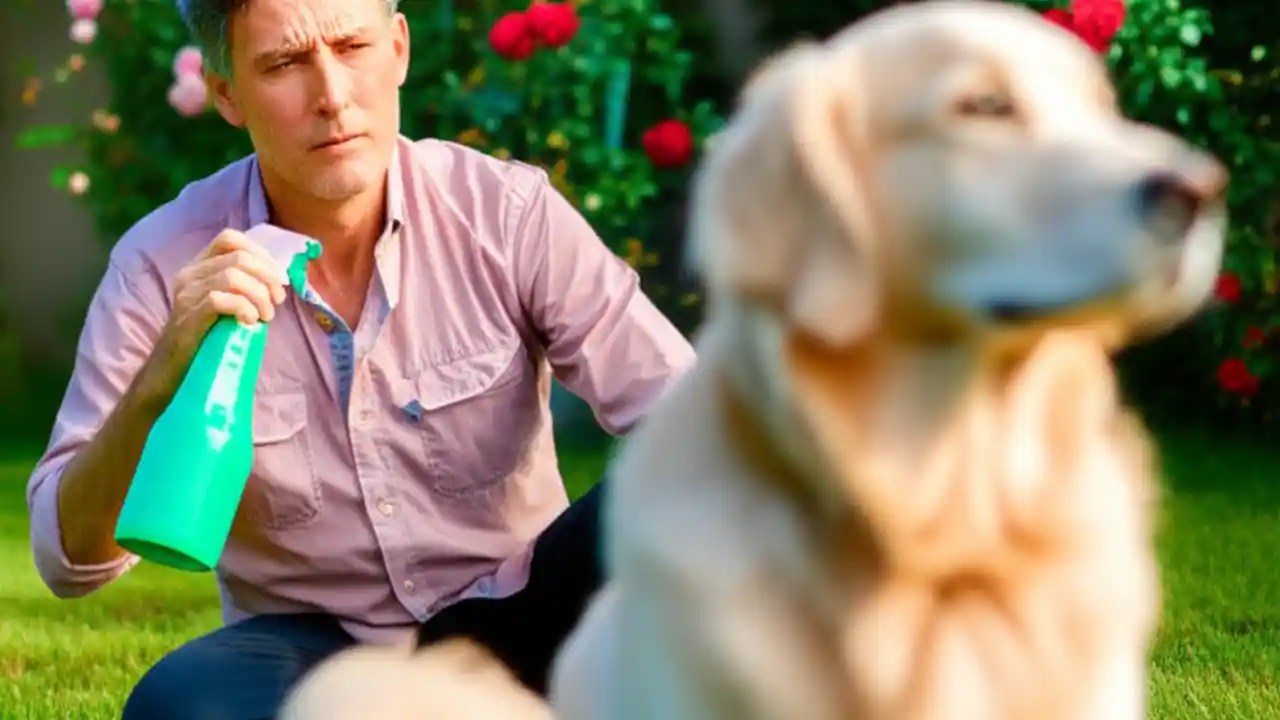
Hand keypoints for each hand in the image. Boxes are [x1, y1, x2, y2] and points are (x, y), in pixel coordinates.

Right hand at [140, 229, 288, 402]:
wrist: (175, 367)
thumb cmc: (208, 335)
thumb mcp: (226, 302)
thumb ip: (244, 285)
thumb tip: (279, 280)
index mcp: (199, 266)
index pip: (230, 239)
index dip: (260, 253)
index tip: (276, 278)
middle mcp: (190, 274)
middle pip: (239, 257)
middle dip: (268, 278)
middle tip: (277, 301)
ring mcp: (187, 294)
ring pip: (233, 276)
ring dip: (259, 295)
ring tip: (265, 316)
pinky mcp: (189, 316)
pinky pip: (220, 300)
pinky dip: (244, 308)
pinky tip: (250, 322)